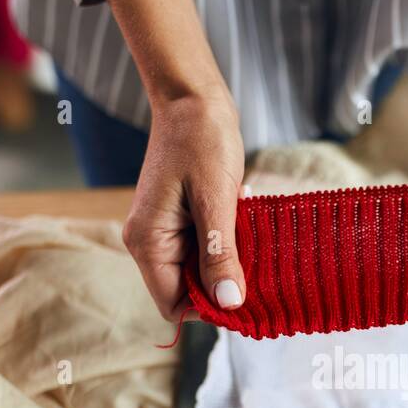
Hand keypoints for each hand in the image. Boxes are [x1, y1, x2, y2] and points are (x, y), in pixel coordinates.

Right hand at [101, 0, 245, 320]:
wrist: (194, 98)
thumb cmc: (202, 142)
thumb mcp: (217, 202)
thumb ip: (220, 255)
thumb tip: (229, 303)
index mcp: (148, 242)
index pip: (174, 304)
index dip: (209, 309)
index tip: (247, 296)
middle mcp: (150, 242)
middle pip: (188, 291)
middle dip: (223, 283)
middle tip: (259, 263)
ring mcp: (164, 231)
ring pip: (200, 271)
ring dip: (229, 261)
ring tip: (251, 234)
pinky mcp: (180, 220)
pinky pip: (205, 248)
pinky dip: (228, 242)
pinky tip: (243, 217)